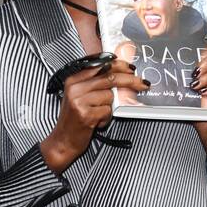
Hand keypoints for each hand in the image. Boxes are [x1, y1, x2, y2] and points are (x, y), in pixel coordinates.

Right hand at [40, 56, 148, 171]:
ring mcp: (79, 101)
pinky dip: (106, 118)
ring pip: (110, 96)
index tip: (131, 68)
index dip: (119, 66)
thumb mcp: (80, 97)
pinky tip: (96, 122)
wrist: (63, 141)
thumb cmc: (74, 120)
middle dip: (130, 80)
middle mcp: (75, 88)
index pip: (101, 66)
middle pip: (109, 78)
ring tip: (98, 114)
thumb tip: (121, 74)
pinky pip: (108, 111)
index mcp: (73, 80)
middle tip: (143, 83)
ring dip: (109, 107)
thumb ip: (96, 84)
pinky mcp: (86, 115)